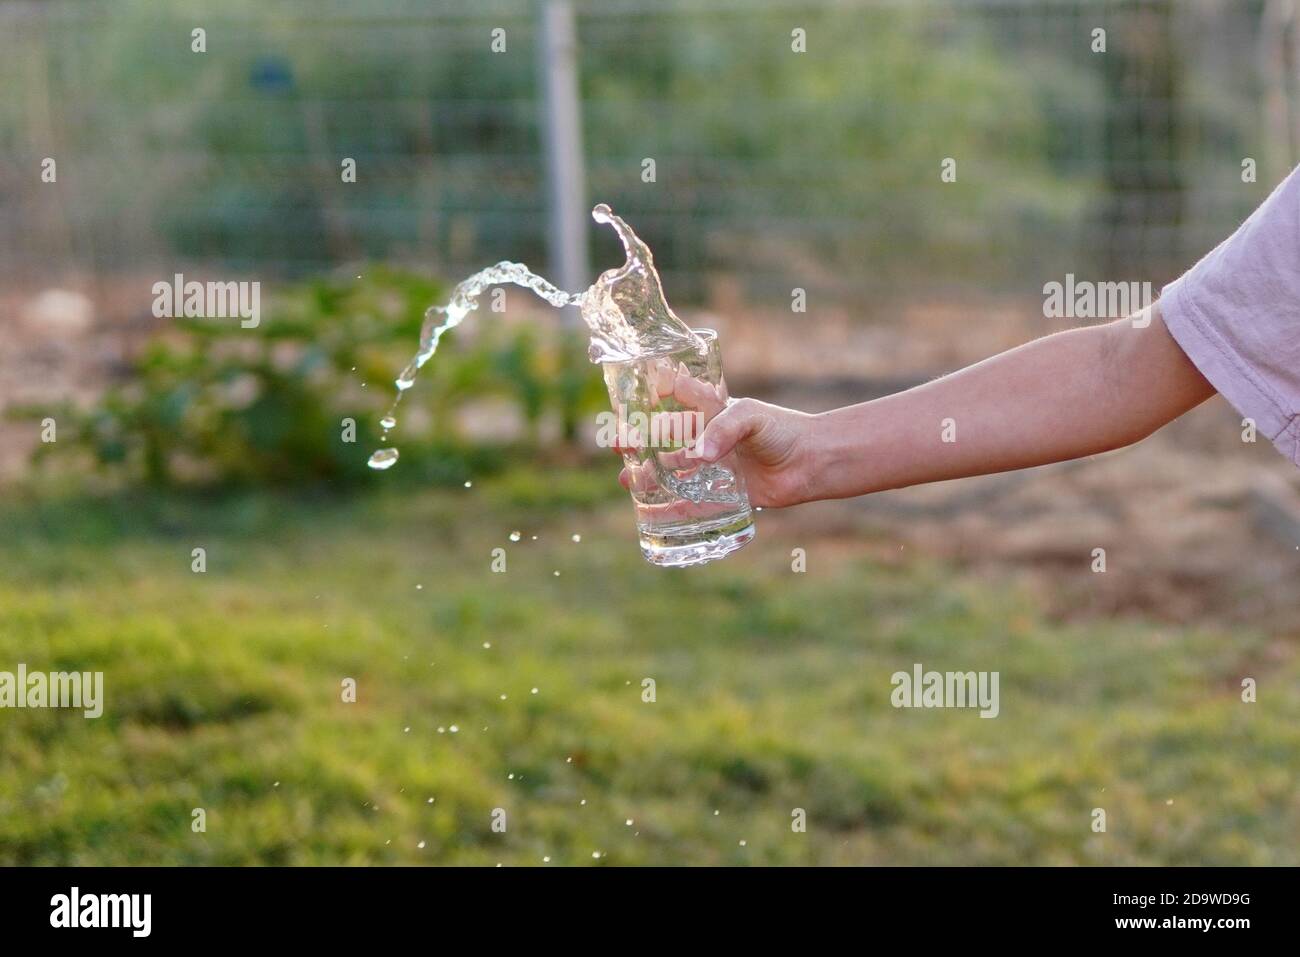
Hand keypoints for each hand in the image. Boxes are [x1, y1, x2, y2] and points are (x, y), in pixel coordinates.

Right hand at [617, 397, 819, 507]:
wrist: (812, 463)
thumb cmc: (784, 431)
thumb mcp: (751, 417)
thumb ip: (723, 431)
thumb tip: (696, 455)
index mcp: (713, 411)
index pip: (677, 398)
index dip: (652, 397)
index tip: (628, 399)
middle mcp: (709, 438)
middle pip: (666, 439)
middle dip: (641, 442)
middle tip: (619, 445)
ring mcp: (714, 467)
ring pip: (673, 472)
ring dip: (649, 476)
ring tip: (627, 480)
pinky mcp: (723, 493)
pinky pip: (692, 502)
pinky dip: (671, 508)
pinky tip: (650, 512)